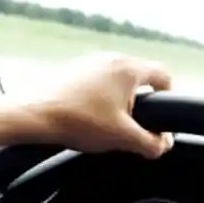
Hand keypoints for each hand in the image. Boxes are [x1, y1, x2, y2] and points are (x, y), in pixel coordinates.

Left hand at [0, 53, 174, 157]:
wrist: (34, 115)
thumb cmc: (79, 122)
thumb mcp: (123, 138)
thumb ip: (151, 143)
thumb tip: (163, 144)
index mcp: (129, 68)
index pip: (164, 75)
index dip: (168, 97)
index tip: (161, 116)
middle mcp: (111, 58)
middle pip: (140, 78)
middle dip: (141, 102)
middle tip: (132, 126)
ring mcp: (90, 61)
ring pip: (117, 80)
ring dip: (119, 101)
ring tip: (108, 124)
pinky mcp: (73, 70)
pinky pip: (97, 82)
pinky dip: (99, 98)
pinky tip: (88, 117)